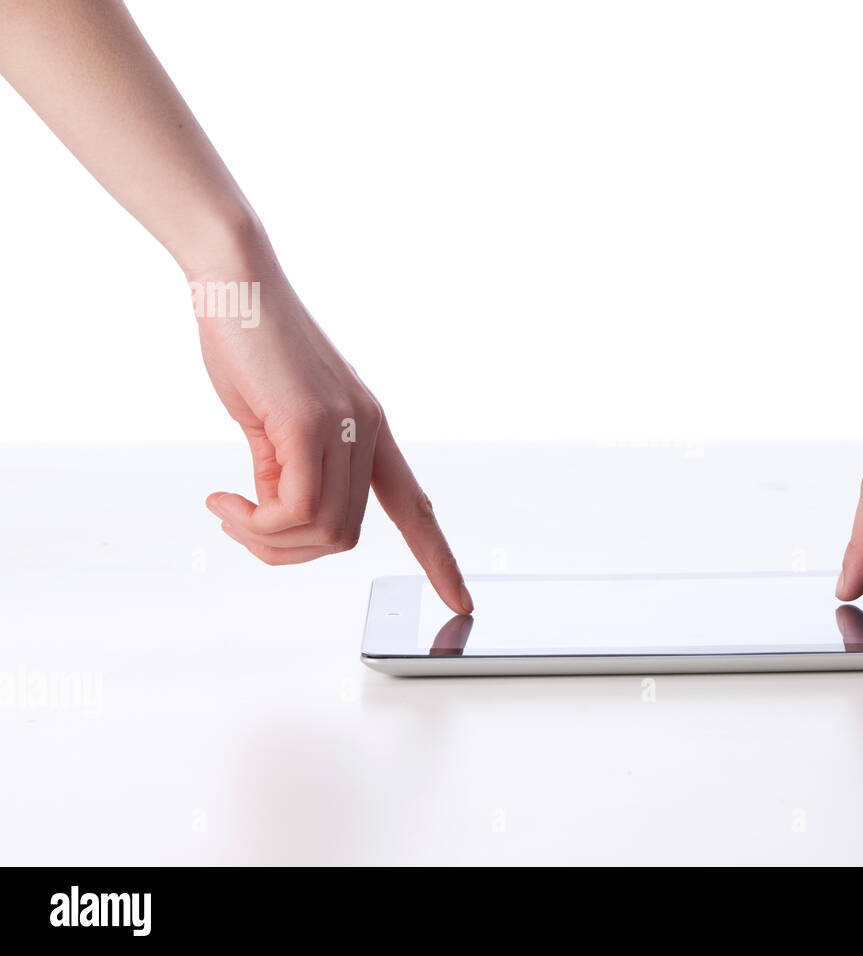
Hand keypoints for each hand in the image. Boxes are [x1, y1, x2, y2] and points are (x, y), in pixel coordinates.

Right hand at [193, 249, 472, 613]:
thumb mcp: (275, 423)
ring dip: (266, 539)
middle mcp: (369, 431)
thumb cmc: (250, 346)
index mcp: (370, 431)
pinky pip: (296, 509)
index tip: (461, 600)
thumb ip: (288, 469)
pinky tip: (225, 499)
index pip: (417, 507)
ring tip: (228, 508)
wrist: (237, 282)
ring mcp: (346, 426)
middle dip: (287, 550)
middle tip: (240, 525)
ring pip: (324, 530)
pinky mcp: (310, 421)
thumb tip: (279, 516)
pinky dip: (256, 522)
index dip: (440, 558)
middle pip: (348, 536)